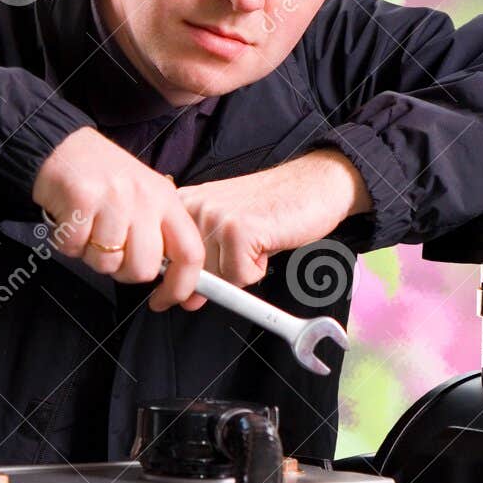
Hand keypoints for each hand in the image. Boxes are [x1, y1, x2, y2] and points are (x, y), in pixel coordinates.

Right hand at [32, 127, 204, 308]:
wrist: (62, 147)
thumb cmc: (104, 180)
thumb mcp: (146, 197)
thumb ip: (160, 234)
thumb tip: (173, 281)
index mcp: (166, 200)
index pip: (190, 253)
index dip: (181, 287)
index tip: (165, 301)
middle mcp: (144, 198)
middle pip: (144, 269)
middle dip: (124, 271)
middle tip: (111, 249)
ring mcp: (113, 198)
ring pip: (108, 264)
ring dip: (92, 256)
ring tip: (89, 228)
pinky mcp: (81, 199)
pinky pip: (76, 249)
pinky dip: (69, 244)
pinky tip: (71, 222)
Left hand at [175, 149, 371, 288]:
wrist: (313, 183)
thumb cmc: (272, 206)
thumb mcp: (227, 228)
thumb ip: (202, 260)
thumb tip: (186, 299)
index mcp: (185, 203)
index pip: (169, 259)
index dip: (182, 278)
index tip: (182, 286)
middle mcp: (193, 206)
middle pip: (194, 274)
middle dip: (223, 272)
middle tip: (245, 247)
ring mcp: (214, 217)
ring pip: (217, 279)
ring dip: (242, 270)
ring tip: (257, 240)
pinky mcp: (237, 230)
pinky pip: (239, 278)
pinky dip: (257, 270)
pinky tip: (266, 241)